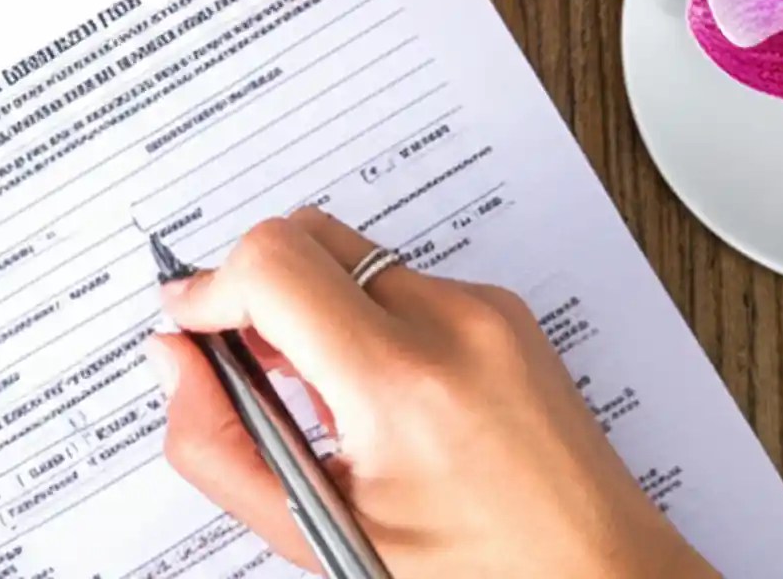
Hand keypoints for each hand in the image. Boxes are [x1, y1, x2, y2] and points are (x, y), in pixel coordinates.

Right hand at [143, 208, 716, 577]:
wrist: (604, 576)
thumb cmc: (482, 574)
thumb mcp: (324, 532)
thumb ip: (221, 448)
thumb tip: (178, 364)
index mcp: (404, 382)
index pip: (273, 264)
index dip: (208, 289)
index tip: (190, 325)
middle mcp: (455, 322)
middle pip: (307, 236)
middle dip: (255, 288)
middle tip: (251, 366)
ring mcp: (489, 309)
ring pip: (352, 257)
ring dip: (310, 307)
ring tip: (319, 399)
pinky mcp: (505, 311)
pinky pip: (403, 282)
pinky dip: (362, 319)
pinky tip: (373, 396)